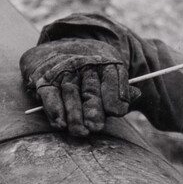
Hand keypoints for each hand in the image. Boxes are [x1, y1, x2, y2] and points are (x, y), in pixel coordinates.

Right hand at [19, 38, 139, 135]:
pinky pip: (49, 95)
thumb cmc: (90, 77)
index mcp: (105, 63)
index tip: (117, 112)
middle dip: (93, 109)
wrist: (57, 52)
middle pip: (91, 89)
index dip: (115, 96)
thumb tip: (137, 95)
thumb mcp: (109, 78)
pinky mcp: (45, 80)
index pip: (113, 78)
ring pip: (70, 93)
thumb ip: (122, 91)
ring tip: (81, 132)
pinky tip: (60, 124)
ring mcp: (64, 71)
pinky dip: (54, 109)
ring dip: (74, 115)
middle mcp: (84, 64)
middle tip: (96, 127)